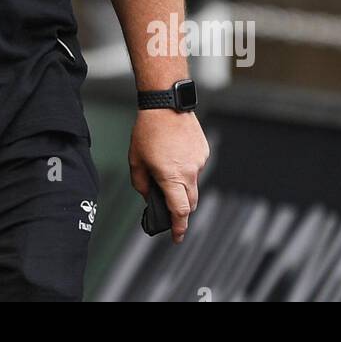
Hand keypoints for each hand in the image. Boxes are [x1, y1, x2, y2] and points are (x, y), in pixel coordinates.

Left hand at [129, 109, 209, 244]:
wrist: (166, 104)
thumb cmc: (147, 131)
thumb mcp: (136, 160)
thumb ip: (141, 184)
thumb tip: (149, 196)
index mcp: (172, 177)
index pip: (179, 211)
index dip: (178, 228)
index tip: (177, 237)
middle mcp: (190, 172)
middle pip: (189, 202)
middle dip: (180, 210)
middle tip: (169, 209)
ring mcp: (199, 162)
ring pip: (193, 183)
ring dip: (182, 184)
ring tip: (165, 165)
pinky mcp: (204, 151)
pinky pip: (196, 167)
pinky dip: (186, 167)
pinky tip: (174, 153)